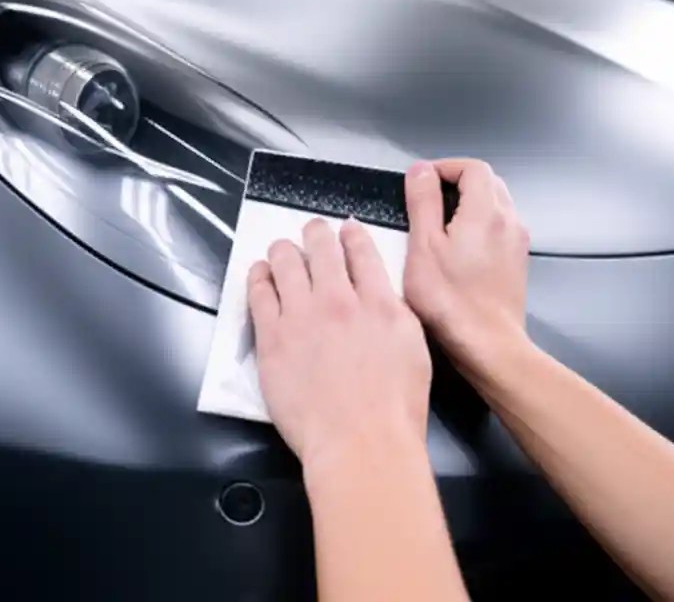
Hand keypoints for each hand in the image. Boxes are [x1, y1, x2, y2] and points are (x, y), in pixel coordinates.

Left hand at [248, 217, 432, 467]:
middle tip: (312, 232)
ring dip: (283, 250)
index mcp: (380, 304)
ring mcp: (302, 317)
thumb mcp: (414, 351)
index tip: (346, 229)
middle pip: (321, 248)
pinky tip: (259, 273)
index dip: (351, 235)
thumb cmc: (393, 411)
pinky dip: (259, 277)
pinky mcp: (272, 338)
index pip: (362, 252)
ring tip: (280, 250)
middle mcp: (340, 301)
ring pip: (285, 262)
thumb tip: (381, 299)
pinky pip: (259, 293)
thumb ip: (395, 316)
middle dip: (316, 234)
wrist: (360, 443)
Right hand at [402, 159, 532, 383]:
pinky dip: (479, 226)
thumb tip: (421, 171)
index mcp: (485, 211)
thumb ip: (423, 202)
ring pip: (496, 205)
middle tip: (428, 198)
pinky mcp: (516, 262)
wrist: (487, 344)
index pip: (472, 168)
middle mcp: (508, 221)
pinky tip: (457, 250)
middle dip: (457, 182)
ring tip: (439, 225)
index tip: (421, 181)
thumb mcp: (422, 246)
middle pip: (487, 182)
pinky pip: (499, 229)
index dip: (445, 168)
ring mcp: (516, 243)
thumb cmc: (450, 302)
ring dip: (469, 204)